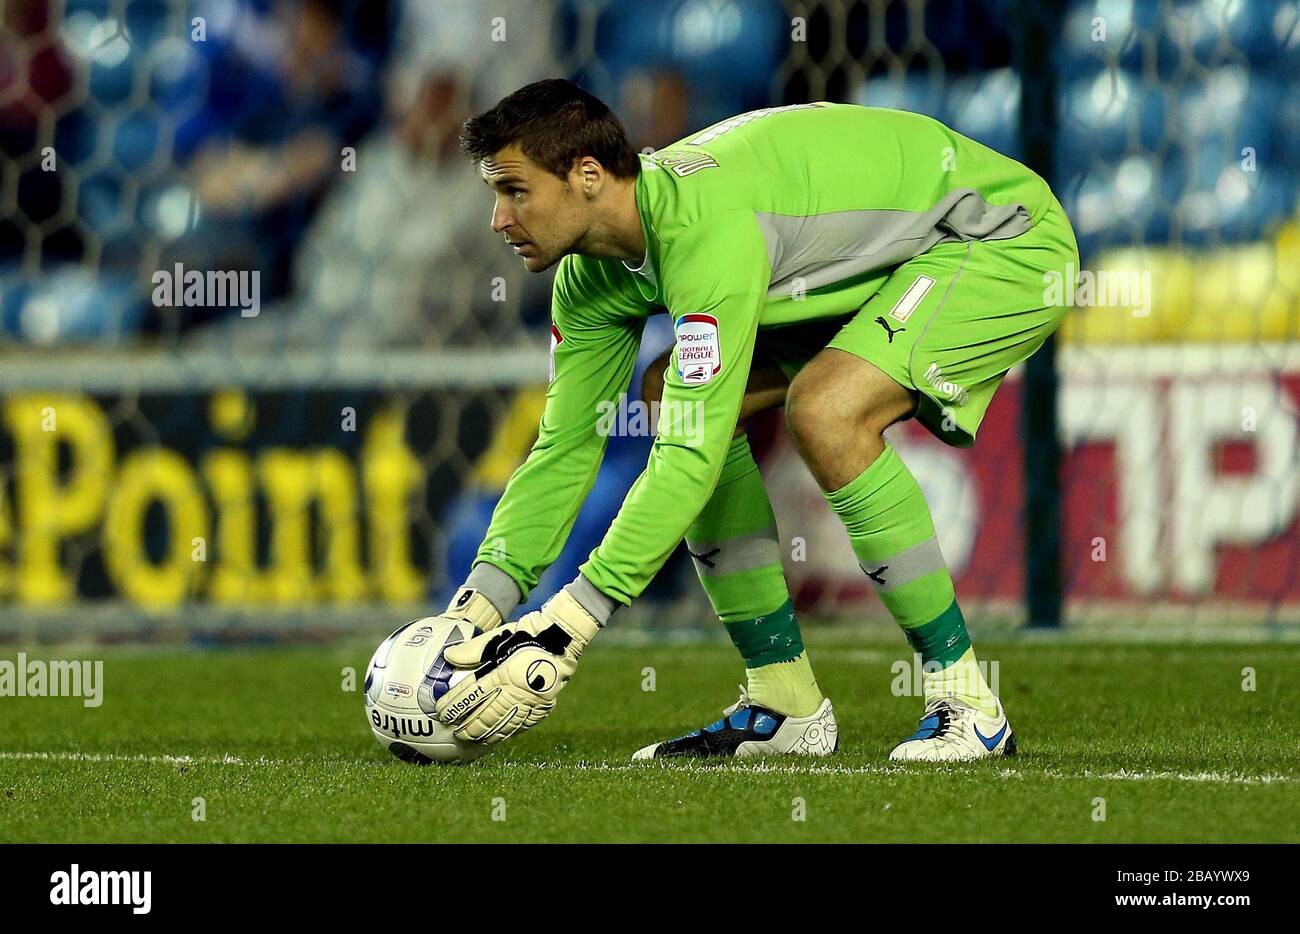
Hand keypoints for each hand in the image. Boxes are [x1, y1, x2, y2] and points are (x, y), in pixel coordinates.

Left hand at [433, 589, 599, 744]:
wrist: (561, 639)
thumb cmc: (525, 635)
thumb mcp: (496, 636)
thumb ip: (472, 649)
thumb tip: (449, 657)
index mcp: (503, 672)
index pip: (472, 694)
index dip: (455, 706)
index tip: (442, 713)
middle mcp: (516, 690)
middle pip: (486, 714)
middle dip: (467, 725)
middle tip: (454, 731)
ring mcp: (532, 701)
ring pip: (503, 723)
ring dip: (484, 732)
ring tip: (471, 738)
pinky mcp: (543, 706)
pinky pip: (522, 724)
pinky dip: (506, 731)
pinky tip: (496, 735)